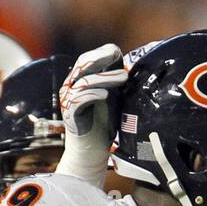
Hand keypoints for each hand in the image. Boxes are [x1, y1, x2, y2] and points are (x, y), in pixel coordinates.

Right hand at [57, 43, 124, 185]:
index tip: (119, 54)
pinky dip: (93, 94)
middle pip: (83, 63)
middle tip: (117, 57)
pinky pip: (79, 99)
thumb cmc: (104, 124)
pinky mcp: (70, 114)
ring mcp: (69, 99)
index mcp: (82, 79)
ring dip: (105, 77)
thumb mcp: (114, 97)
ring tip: (123, 78)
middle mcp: (72, 85)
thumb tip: (137, 65)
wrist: (91, 152)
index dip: (103, 53)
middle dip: (101, 58)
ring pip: (84, 80)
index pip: (90, 57)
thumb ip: (118, 81)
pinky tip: (106, 95)